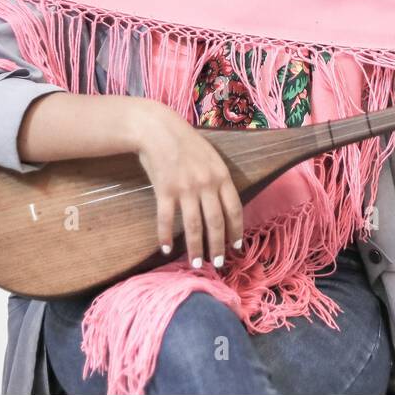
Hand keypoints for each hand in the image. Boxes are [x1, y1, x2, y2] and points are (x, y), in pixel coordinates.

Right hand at [126, 103, 244, 268]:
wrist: (158, 129)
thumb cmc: (186, 142)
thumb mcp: (211, 157)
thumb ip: (219, 179)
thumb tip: (225, 205)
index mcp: (221, 175)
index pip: (234, 209)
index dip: (236, 231)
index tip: (236, 247)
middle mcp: (206, 184)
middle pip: (215, 222)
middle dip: (218, 247)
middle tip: (217, 264)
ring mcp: (185, 188)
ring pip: (193, 226)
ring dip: (195, 248)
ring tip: (196, 263)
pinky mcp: (164, 190)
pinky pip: (166, 219)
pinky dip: (165, 236)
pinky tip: (166, 249)